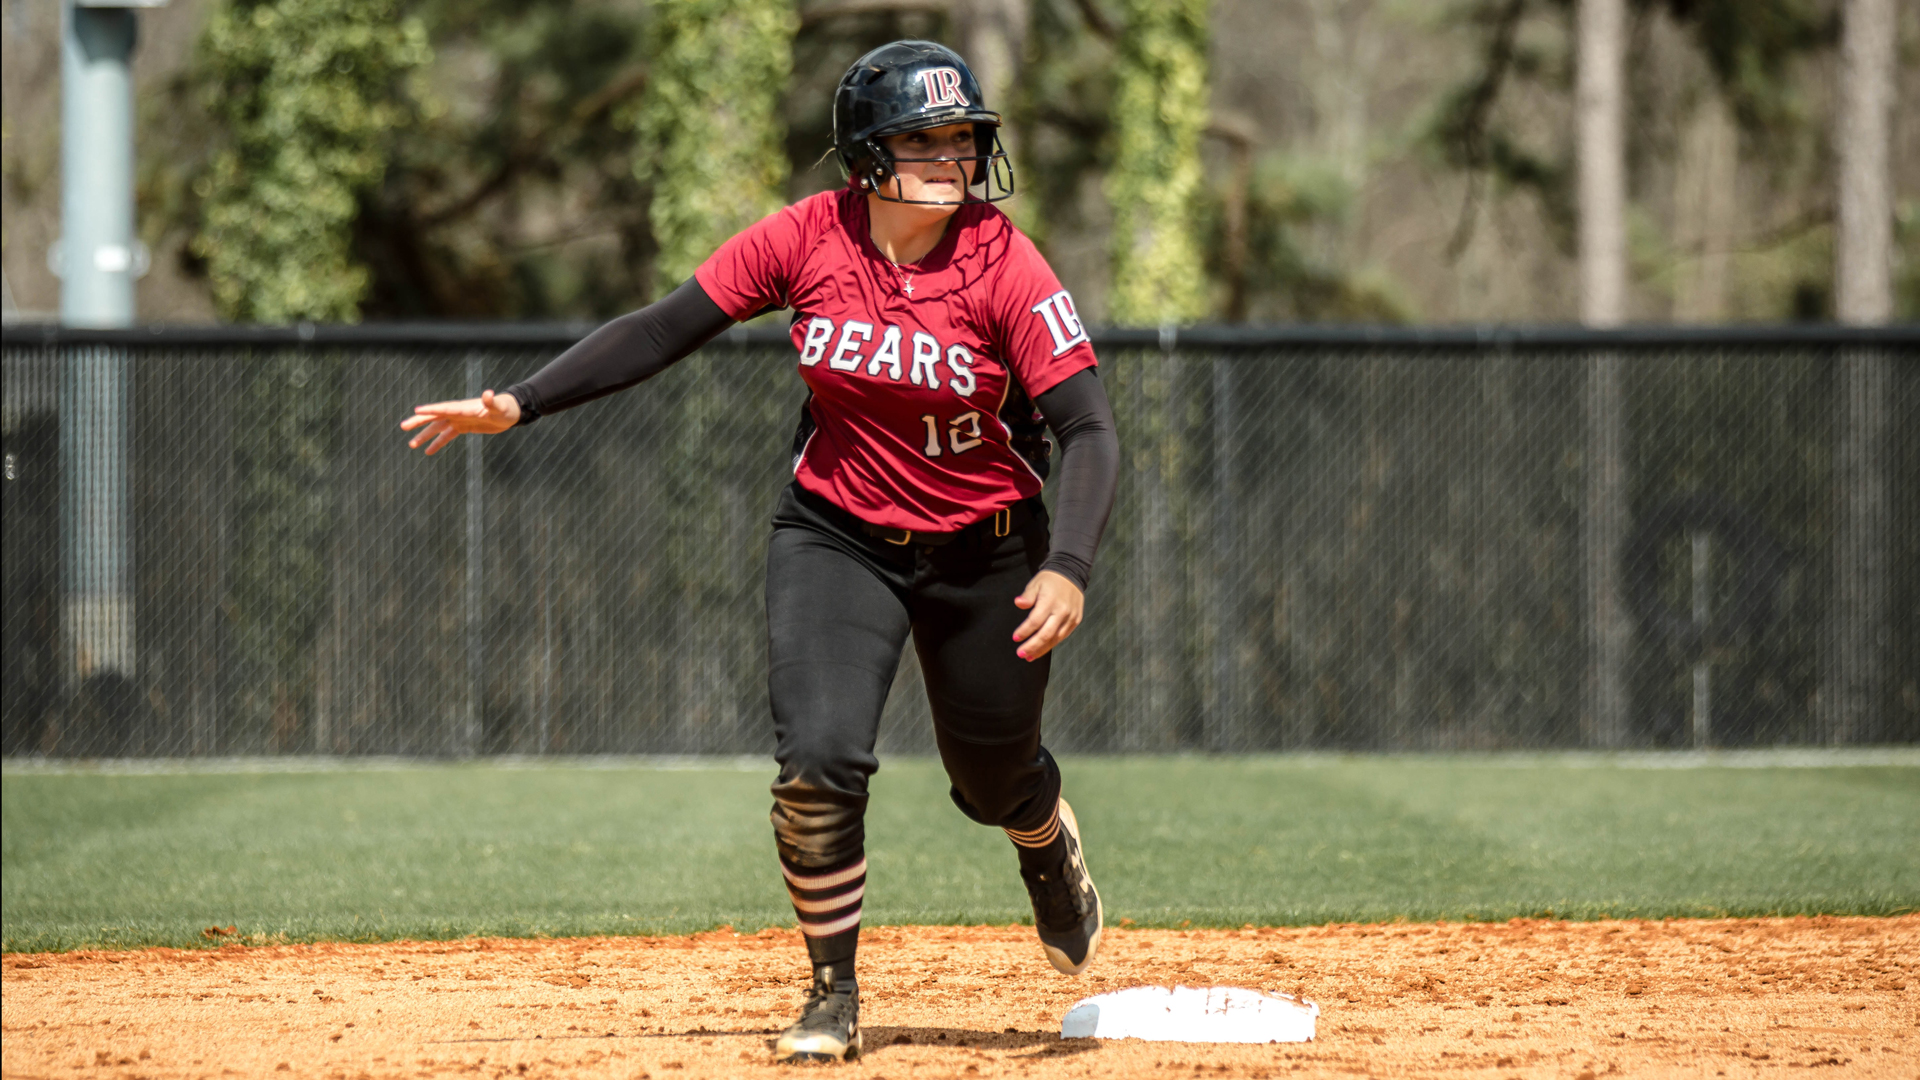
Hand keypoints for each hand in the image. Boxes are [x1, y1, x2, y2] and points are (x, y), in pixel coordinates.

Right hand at [400, 389, 520, 454]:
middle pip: (435, 417)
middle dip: (419, 421)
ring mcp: (459, 420)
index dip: (432, 409)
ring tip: (411, 444)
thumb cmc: (505, 408)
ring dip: (425, 435)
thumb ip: (491, 401)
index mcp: (463, 408)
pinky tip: (428, 451)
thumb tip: (488, 394)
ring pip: (438, 428)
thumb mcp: (499, 406)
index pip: (444, 408)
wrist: (510, 413)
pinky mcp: (463, 427)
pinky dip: (438, 443)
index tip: (417, 411)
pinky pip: (447, 435)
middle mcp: (458, 413)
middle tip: (403, 426)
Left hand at [1012, 570, 1083, 661]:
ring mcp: (1071, 617)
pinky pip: (1063, 636)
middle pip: (1046, 634)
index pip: (1035, 621)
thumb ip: (1027, 595)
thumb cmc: (1050, 579)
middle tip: (1021, 654)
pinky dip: (1052, 644)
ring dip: (1041, 649)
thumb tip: (1018, 603)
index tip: (1015, 638)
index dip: (1024, 631)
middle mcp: (1062, 611)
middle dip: (1032, 646)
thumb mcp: (1036, 583)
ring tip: (1029, 656)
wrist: (1072, 573)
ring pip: (1055, 638)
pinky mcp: (1076, 620)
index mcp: (1050, 601)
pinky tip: (1042, 649)